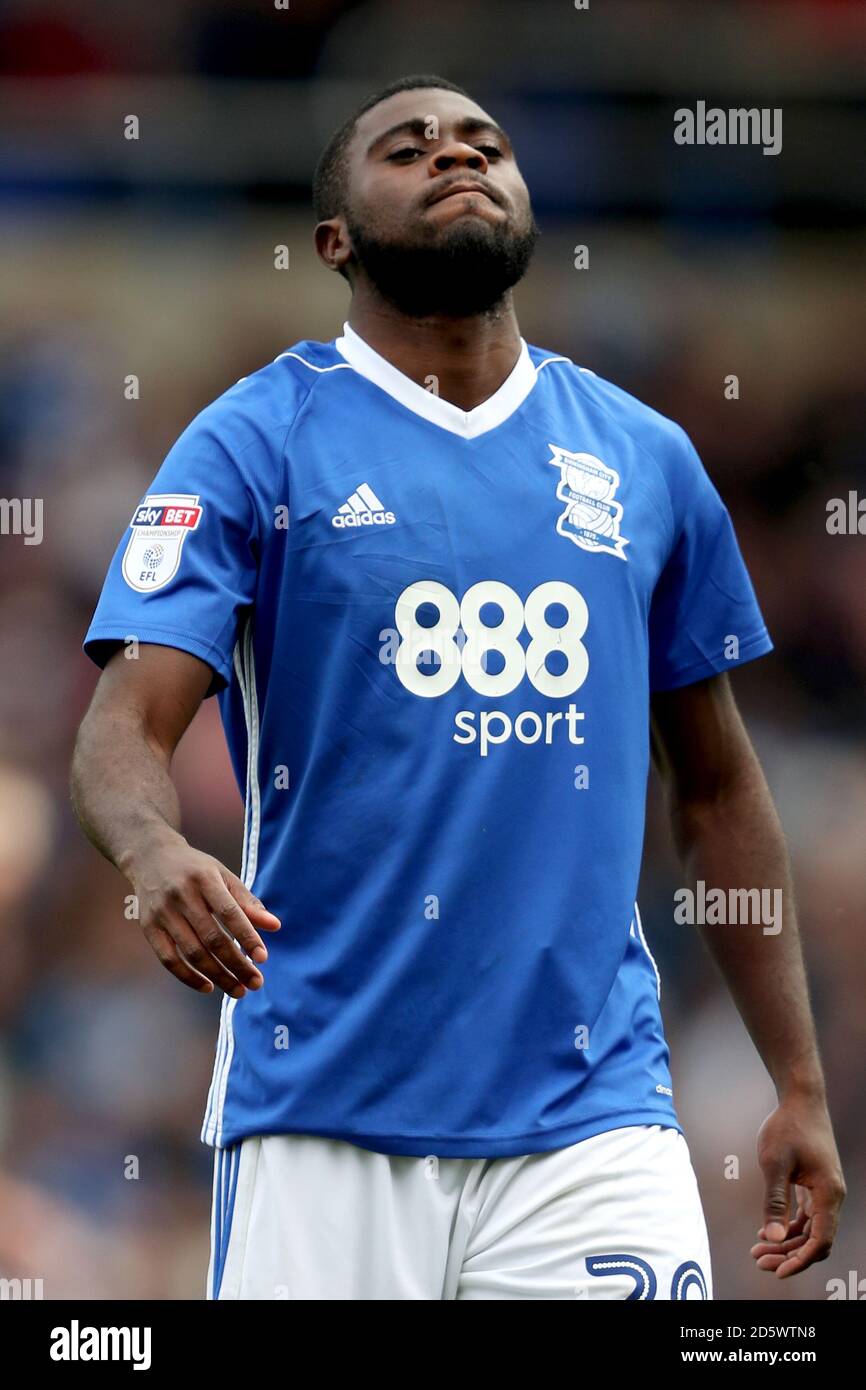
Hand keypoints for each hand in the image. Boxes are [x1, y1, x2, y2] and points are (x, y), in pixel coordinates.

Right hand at [122, 831, 280, 996]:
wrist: (150, 857)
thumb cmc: (196, 870)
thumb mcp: (223, 876)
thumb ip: (247, 902)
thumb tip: (275, 926)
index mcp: (204, 879)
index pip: (230, 913)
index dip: (247, 937)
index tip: (263, 959)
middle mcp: (181, 895)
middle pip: (212, 938)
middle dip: (236, 965)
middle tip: (256, 983)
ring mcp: (162, 912)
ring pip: (192, 952)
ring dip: (217, 976)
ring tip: (238, 990)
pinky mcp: (148, 927)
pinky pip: (168, 959)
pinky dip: (188, 977)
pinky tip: (208, 987)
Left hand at [751, 1095, 844, 1278]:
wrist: (800, 1099)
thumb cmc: (787, 1127)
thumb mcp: (774, 1163)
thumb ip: (773, 1201)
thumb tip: (770, 1238)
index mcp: (828, 1193)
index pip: (820, 1241)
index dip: (800, 1260)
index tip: (777, 1271)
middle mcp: (831, 1196)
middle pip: (814, 1240)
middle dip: (788, 1255)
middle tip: (758, 1261)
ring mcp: (824, 1191)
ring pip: (809, 1230)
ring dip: (786, 1243)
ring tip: (756, 1251)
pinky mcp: (815, 1185)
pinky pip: (806, 1216)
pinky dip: (788, 1227)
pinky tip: (764, 1233)